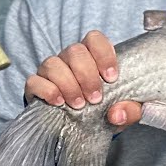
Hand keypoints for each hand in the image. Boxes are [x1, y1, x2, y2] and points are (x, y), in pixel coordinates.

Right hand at [25, 30, 141, 126]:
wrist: (85, 126)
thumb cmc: (108, 108)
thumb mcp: (127, 110)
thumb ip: (131, 110)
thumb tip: (118, 114)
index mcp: (93, 55)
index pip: (95, 38)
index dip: (104, 54)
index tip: (112, 78)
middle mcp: (70, 58)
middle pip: (74, 51)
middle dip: (87, 75)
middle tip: (96, 98)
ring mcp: (50, 70)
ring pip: (53, 64)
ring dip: (68, 85)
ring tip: (80, 104)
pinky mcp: (35, 86)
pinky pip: (34, 81)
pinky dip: (47, 91)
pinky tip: (59, 103)